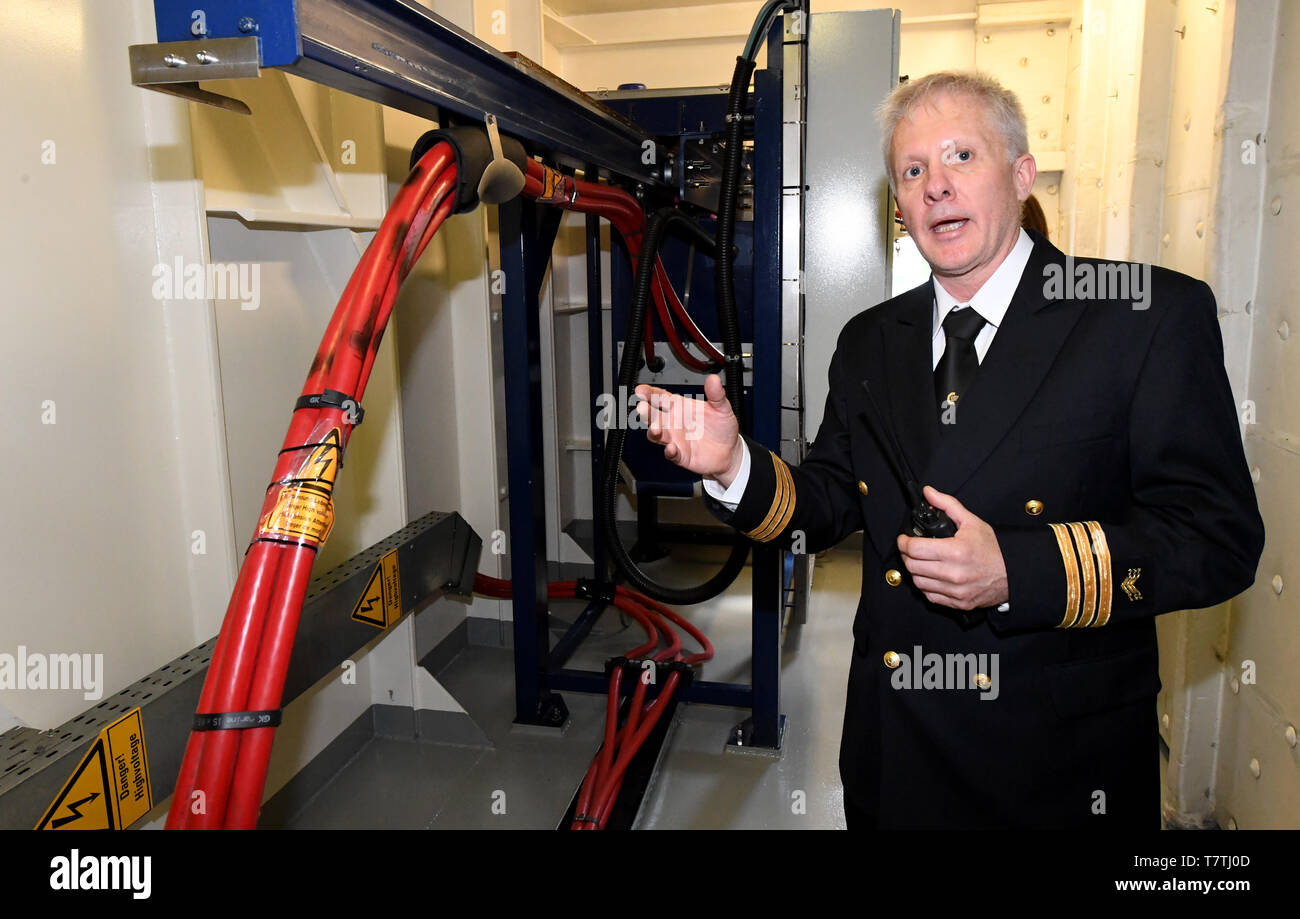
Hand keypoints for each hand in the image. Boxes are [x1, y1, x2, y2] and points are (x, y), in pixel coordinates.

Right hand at [635, 374, 743, 484]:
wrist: (729, 451)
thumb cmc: (721, 427)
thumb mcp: (722, 408)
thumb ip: (716, 394)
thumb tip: (714, 379)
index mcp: (679, 407)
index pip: (660, 397)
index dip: (649, 393)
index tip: (640, 390)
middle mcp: (673, 422)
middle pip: (654, 416)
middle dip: (646, 412)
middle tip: (642, 407)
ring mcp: (675, 439)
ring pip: (657, 435)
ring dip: (654, 432)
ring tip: (655, 428)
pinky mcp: (680, 455)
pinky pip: (671, 453)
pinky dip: (670, 451)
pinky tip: (671, 448)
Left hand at [897, 485, 1008, 609]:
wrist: (1014, 574)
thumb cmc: (993, 549)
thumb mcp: (972, 522)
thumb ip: (948, 505)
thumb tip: (929, 493)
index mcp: (955, 551)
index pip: (915, 549)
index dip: (903, 542)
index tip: (903, 539)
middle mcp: (954, 573)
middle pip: (912, 566)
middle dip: (907, 555)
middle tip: (910, 549)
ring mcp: (956, 591)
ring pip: (918, 583)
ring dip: (914, 572)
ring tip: (920, 562)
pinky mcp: (958, 603)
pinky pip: (930, 597)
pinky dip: (926, 586)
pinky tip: (931, 576)